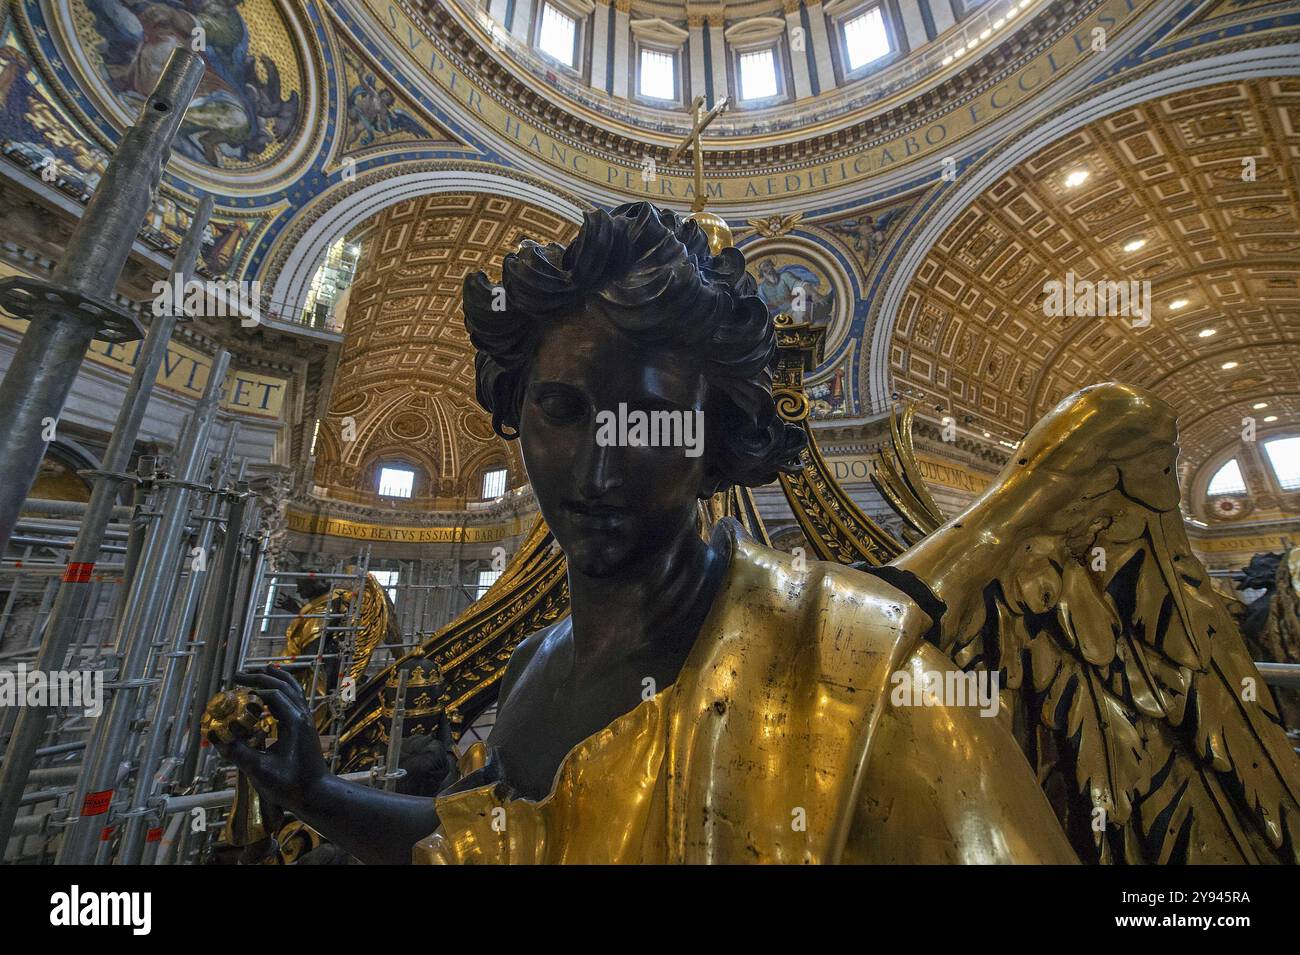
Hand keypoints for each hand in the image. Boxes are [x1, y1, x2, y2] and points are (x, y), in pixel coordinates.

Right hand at [211, 667, 328, 812]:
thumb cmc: (291, 785)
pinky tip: (269, 692)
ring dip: (273, 678)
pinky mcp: (305, 725)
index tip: (231, 690)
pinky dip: (281, 689)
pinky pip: (294, 698)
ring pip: (292, 688)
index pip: (273, 694)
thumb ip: (237, 753)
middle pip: (283, 685)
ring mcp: (306, 719)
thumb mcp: (260, 771)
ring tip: (256, 671)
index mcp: (295, 722)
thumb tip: (215, 737)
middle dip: (260, 676)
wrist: (317, 794)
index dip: (251, 689)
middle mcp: (303, 715)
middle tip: (237, 675)